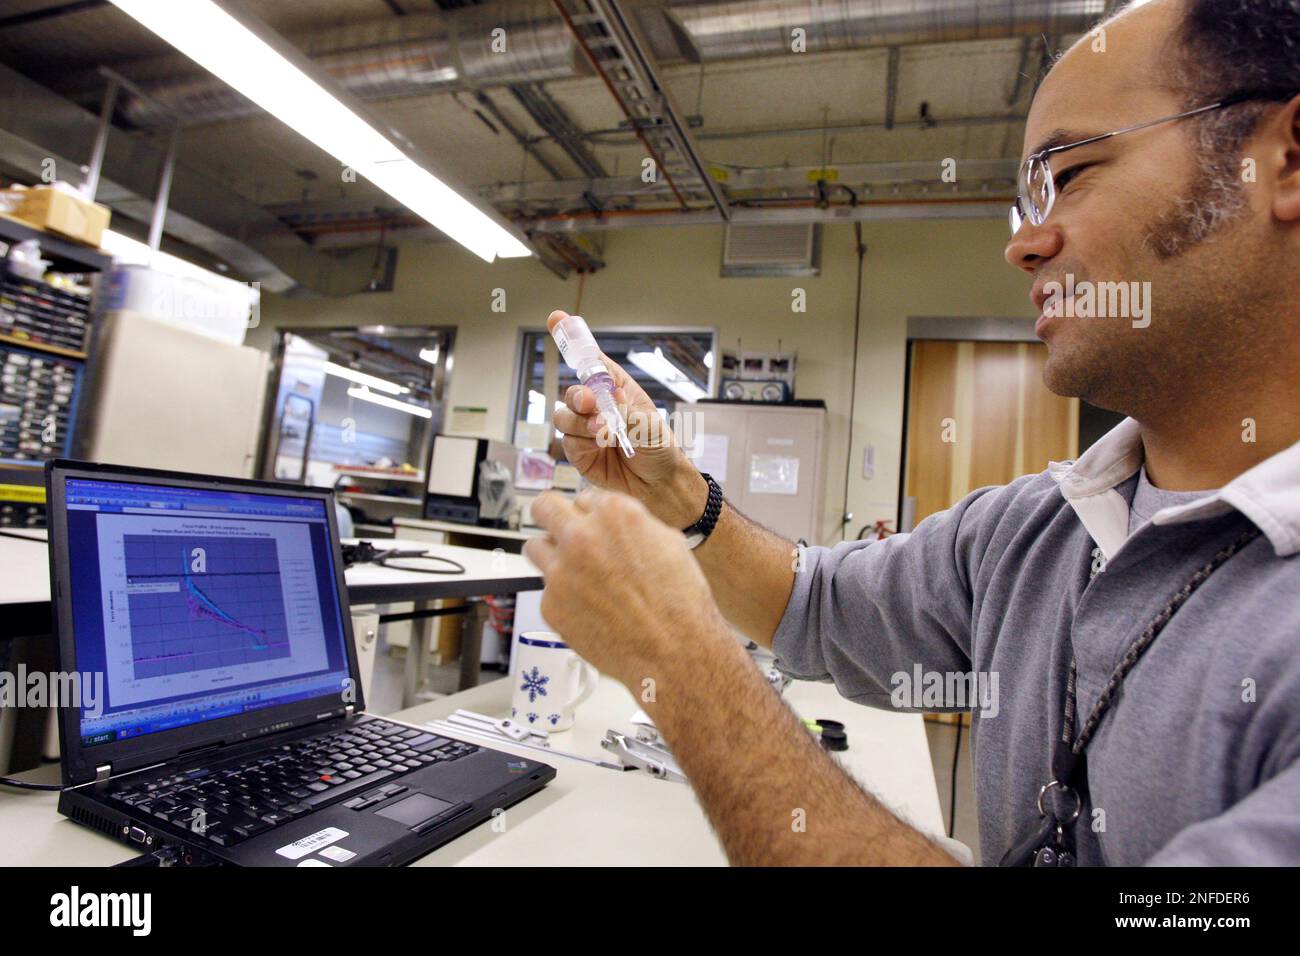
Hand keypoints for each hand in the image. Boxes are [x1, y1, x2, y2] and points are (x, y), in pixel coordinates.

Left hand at [523, 487, 728, 692]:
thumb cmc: (678, 600)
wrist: (674, 649)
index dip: (591, 515)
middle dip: (552, 516)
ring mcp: (561, 572)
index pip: (583, 498)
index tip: (594, 528)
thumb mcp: (666, 541)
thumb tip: (612, 522)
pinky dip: (563, 598)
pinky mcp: (551, 605)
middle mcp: (581, 537)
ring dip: (550, 555)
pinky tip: (589, 610)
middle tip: (558, 529)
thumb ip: (630, 524)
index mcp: (613, 513)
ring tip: (572, 573)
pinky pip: (547, 590)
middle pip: (544, 507)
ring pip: (535, 547)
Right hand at [547, 310, 704, 527]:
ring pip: (563, 417)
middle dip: (579, 397)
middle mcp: (598, 407)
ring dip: (580, 423)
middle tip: (592, 405)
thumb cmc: (661, 449)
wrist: (660, 486)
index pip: (590, 360)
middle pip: (572, 391)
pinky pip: (566, 442)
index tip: (557, 319)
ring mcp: (586, 430)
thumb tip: (603, 403)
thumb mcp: (648, 424)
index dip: (572, 339)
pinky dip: (580, 444)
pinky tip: (599, 448)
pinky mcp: (580, 453)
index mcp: (616, 388)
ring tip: (603, 433)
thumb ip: (623, 411)